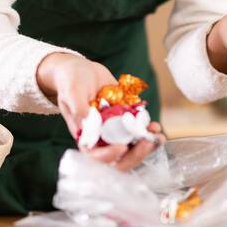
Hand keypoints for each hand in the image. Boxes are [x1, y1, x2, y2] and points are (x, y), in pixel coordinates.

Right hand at [35, 52, 165, 169]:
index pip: (96, 155)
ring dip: (145, 142)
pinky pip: (138, 130)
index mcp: (85, 135)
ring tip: (156, 132)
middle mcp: (101, 136)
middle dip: (135, 153)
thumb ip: (79, 108)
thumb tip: (89, 122)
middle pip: (118, 156)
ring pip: (132, 145)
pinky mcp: (125, 119)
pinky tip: (154, 125)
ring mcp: (114, 129)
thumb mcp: (71, 92)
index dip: (109, 156)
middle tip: (148, 142)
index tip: (122, 147)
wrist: (82, 70)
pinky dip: (147, 130)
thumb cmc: (71, 82)